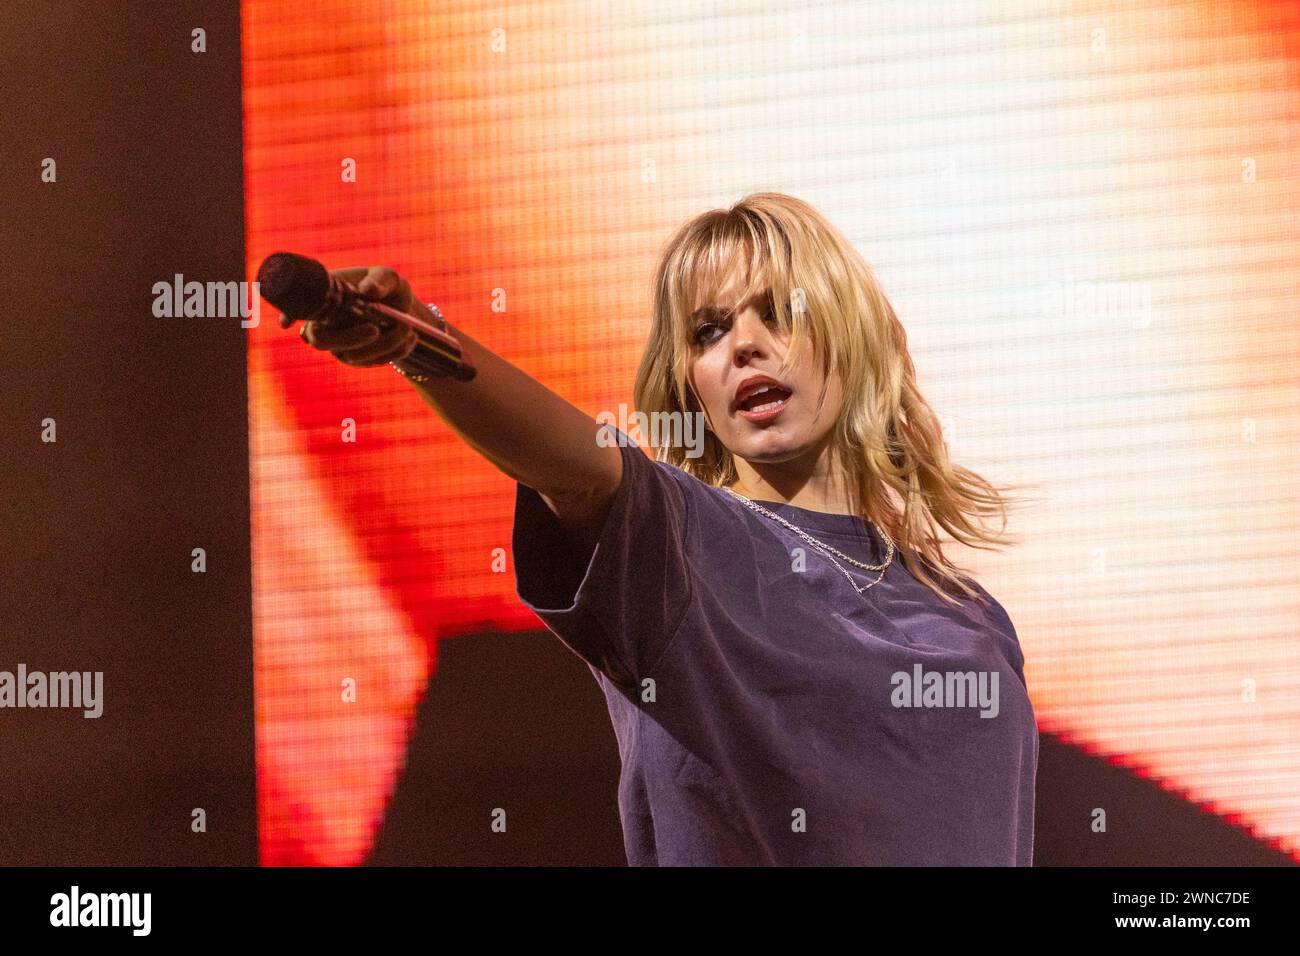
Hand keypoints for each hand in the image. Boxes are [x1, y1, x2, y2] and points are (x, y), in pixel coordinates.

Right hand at [281, 266, 420, 367]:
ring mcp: (342, 345)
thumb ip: (378, 280)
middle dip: (348, 338)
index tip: (286, 322)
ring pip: (352, 356)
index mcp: (326, 300)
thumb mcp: (387, 277)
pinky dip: (394, 352)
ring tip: (407, 328)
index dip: (288, 314)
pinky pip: (372, 362)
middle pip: (321, 341)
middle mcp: (328, 324)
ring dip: (382, 345)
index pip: (298, 309)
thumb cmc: (386, 286)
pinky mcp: (361, 358)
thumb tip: (367, 292)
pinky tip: (411, 339)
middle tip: (375, 329)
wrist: (405, 308)